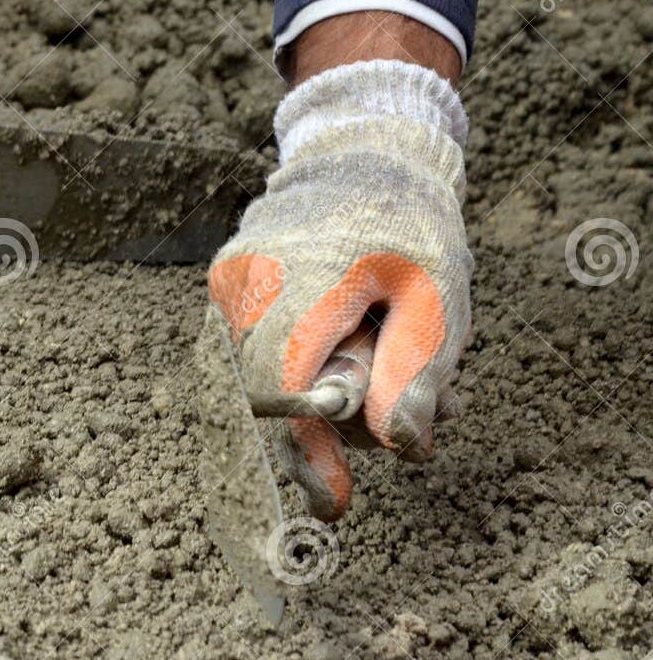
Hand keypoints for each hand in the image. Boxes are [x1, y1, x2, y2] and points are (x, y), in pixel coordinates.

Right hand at [206, 60, 472, 521]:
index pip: (285, 384)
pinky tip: (346, 352)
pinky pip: (252, 355)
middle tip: (376, 449)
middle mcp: (245, 282)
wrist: (359, 155)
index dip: (307, 451)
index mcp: (304, 275)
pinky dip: (299, 371)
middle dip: (327, 431)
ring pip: (260, 380)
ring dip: (319, 399)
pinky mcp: (221, 292)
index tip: (333, 504)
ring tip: (380, 374)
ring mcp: (225, 286)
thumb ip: (417, 371)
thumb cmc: (408, 226)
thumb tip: (401, 448)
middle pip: (270, 394)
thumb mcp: (437, 295)